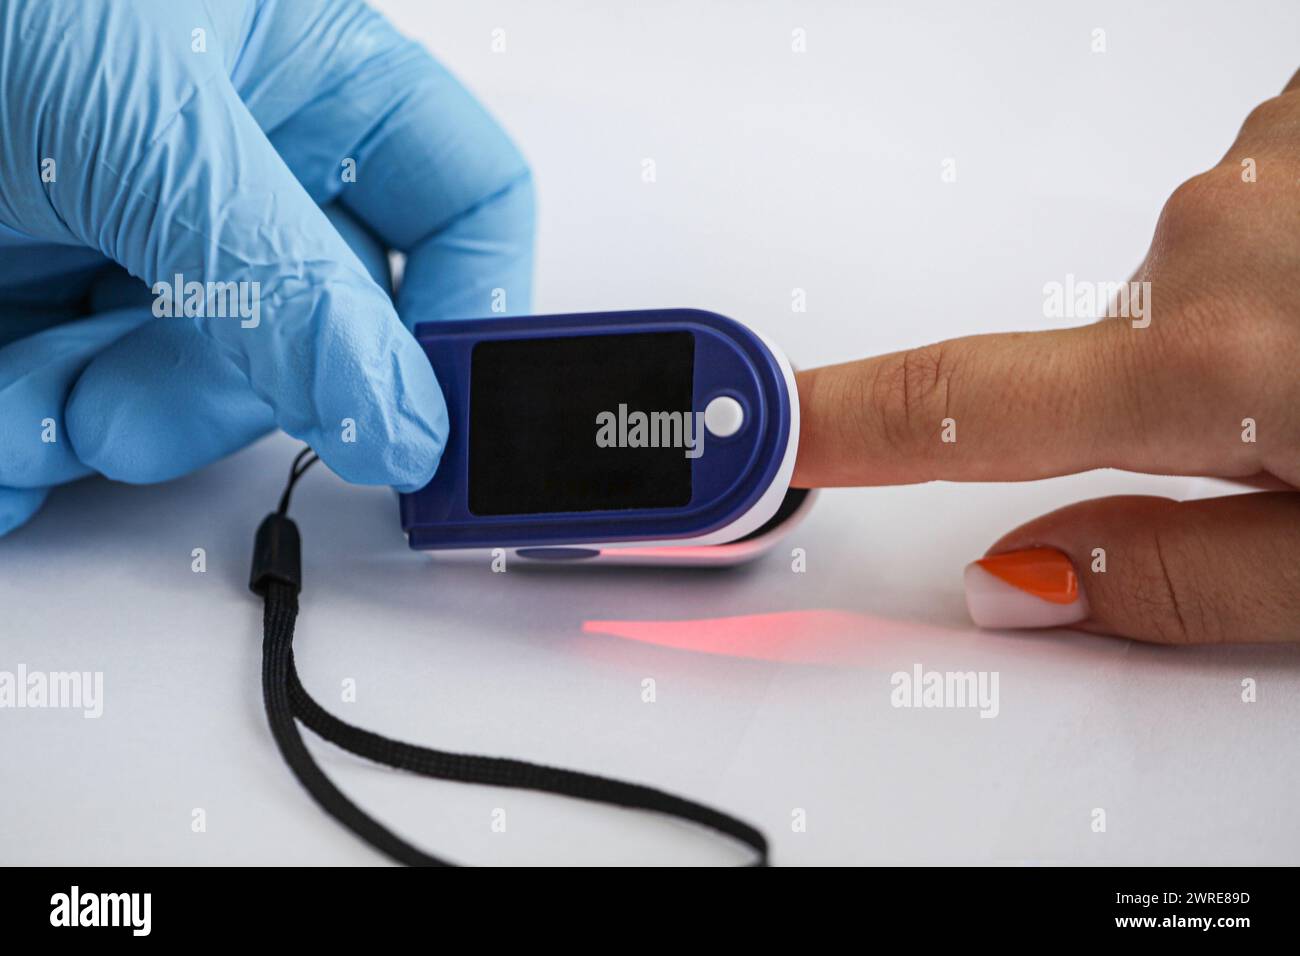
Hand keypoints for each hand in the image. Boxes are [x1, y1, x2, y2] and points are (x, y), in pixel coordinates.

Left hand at [0, 0, 533, 533]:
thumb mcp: (143, 118)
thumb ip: (288, 280)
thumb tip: (401, 415)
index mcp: (307, 76)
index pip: (463, 207)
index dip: (469, 314)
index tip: (431, 418)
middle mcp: (231, 162)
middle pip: (315, 331)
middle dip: (224, 390)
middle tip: (143, 398)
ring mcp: (128, 237)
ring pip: (189, 392)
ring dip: (100, 424)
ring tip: (16, 398)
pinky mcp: (32, 297)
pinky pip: (74, 412)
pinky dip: (24, 448)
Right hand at [793, 68, 1299, 644]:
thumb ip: (1180, 582)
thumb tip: (1023, 581)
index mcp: (1211, 366)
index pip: (948, 408)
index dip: (830, 422)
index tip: (748, 429)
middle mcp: (1213, 242)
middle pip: (1103, 355)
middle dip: (1176, 408)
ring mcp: (1265, 163)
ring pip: (1194, 282)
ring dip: (1256, 331)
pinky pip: (1257, 207)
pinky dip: (1297, 260)